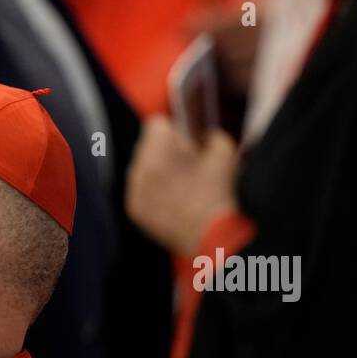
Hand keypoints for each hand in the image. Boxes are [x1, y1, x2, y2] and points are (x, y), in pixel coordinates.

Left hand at [125, 116, 238, 256]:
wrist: (211, 234)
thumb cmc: (219, 191)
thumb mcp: (223, 150)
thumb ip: (206, 134)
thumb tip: (198, 135)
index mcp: (159, 147)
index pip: (155, 123)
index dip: (173, 129)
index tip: (183, 138)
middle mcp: (139, 166)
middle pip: (146, 146)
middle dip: (163, 150)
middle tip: (186, 164)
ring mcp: (134, 189)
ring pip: (141, 169)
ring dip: (156, 171)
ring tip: (181, 184)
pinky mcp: (133, 209)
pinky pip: (139, 191)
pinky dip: (152, 192)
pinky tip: (173, 200)